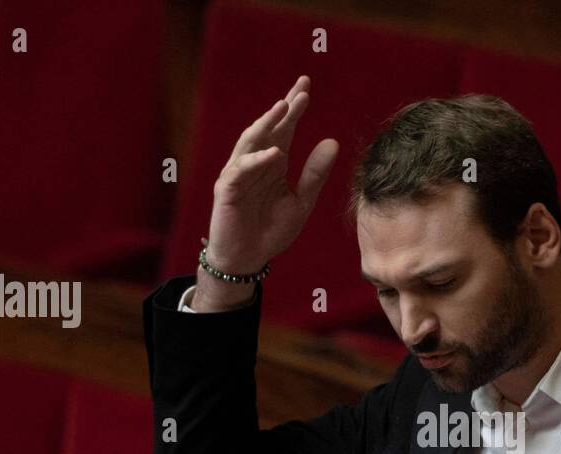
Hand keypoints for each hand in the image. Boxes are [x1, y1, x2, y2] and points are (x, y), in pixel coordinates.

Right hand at [193, 74, 338, 311]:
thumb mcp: (302, 203)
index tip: (307, 87)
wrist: (249, 259)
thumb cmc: (271, 231)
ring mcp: (239, 174)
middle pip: (268, 128)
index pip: (285, 129)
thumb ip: (315, 174)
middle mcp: (255, 163)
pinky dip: (257, 160)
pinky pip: (241, 171)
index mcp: (274, 163)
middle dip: (284, 108)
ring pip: (251, 142)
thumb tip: (333, 142)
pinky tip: (274, 152)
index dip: (294, 108)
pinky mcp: (227, 190)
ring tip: (284, 107)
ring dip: (267, 124)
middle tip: (301, 89)